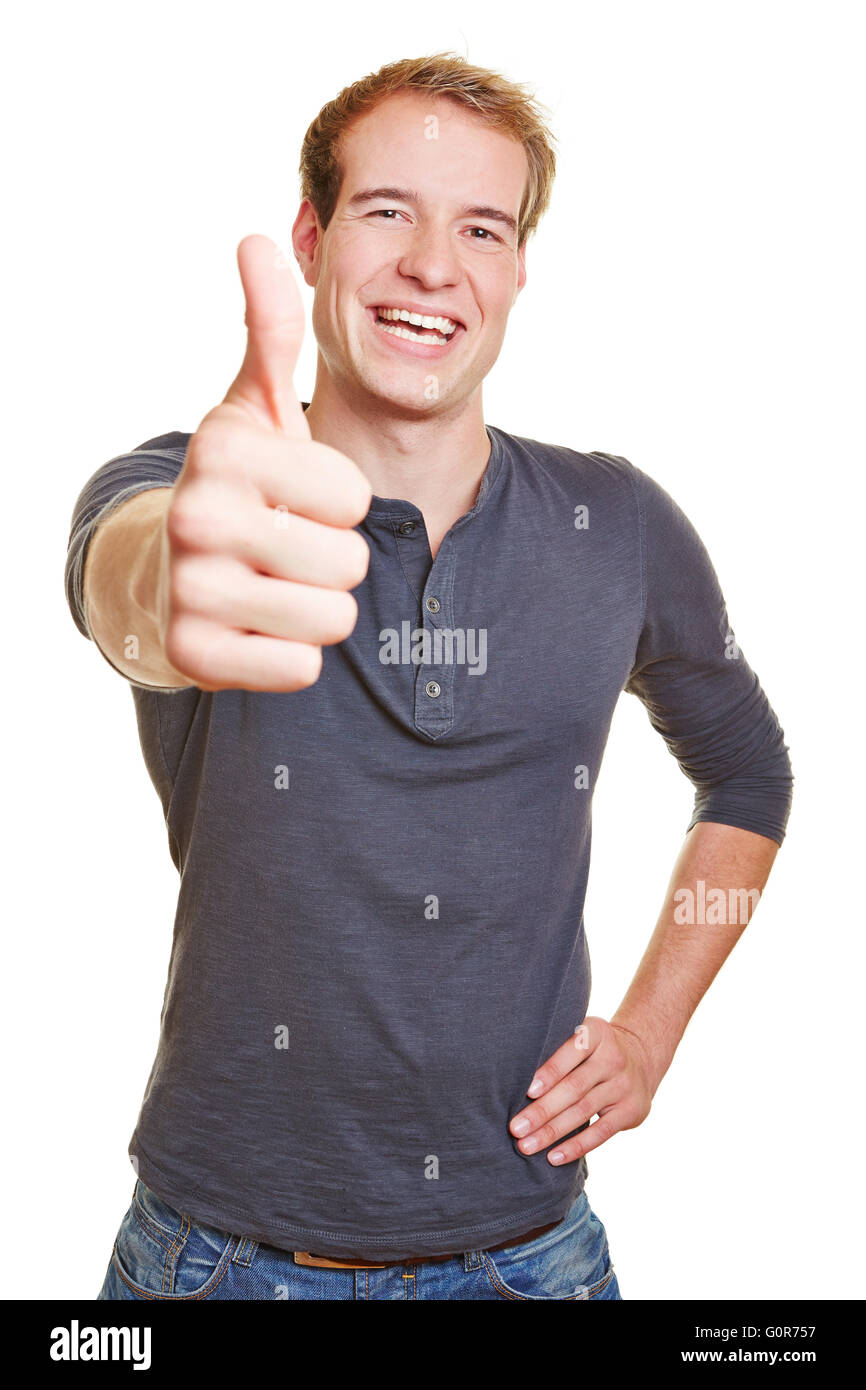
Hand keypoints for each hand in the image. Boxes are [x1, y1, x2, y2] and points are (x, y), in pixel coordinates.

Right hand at [156, 234, 372, 691]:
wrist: (169, 570)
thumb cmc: (238, 485)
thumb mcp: (253, 406)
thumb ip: (270, 329)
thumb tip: (255, 238)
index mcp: (225, 448)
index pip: (357, 497)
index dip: (342, 502)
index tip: (297, 496)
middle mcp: (195, 515)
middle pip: (350, 563)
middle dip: (334, 561)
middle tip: (287, 547)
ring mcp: (190, 589)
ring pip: (332, 619)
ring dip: (317, 608)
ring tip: (274, 584)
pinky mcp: (193, 655)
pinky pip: (301, 670)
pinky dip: (291, 655)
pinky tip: (256, 626)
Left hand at [508, 1016, 653, 1164]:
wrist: (641, 1057)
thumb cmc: (592, 1050)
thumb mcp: (581, 1037)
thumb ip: (555, 1049)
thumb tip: (511, 1076)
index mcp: (596, 1033)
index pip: (572, 1052)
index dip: (550, 1072)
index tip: (527, 1091)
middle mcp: (613, 1058)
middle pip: (574, 1087)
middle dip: (542, 1110)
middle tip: (515, 1128)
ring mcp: (624, 1085)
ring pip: (583, 1111)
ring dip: (552, 1131)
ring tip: (526, 1145)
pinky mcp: (631, 1110)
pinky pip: (601, 1132)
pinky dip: (575, 1146)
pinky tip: (553, 1157)